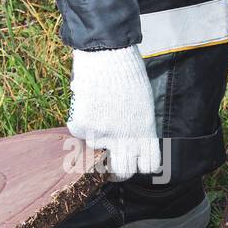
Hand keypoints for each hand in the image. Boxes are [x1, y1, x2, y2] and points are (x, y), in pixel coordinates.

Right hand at [67, 45, 161, 180]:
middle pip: (122, 172)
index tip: (134, 162)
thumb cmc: (128, 74)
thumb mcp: (143, 104)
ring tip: (99, 112)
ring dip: (96, 136)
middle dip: (116, 171)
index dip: (140, 165)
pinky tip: (88, 102)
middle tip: (110, 161)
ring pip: (96, 148)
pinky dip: (82, 120)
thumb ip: (138, 127)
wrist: (107, 55)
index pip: (148, 166)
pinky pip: (79, 131)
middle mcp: (126, 139)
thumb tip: (129, 144)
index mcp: (146, 132)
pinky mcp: (83, 127)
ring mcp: (103, 135)